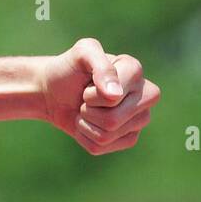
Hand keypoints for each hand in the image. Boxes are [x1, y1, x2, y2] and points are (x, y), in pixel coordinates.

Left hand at [36, 37, 160, 154]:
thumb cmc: (69, 69)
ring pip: (107, 135)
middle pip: (113, 120)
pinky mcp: (129, 138)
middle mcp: (146, 95)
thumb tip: (115, 95)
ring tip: (87, 109)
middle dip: (89, 111)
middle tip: (85, 98)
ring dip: (86, 123)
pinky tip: (88, 123)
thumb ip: (100, 65)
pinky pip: (100, 147)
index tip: (88, 83)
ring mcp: (140, 119)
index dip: (91, 95)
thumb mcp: (81, 54)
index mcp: (135, 70)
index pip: (112, 98)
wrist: (54, 90)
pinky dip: (84, 136)